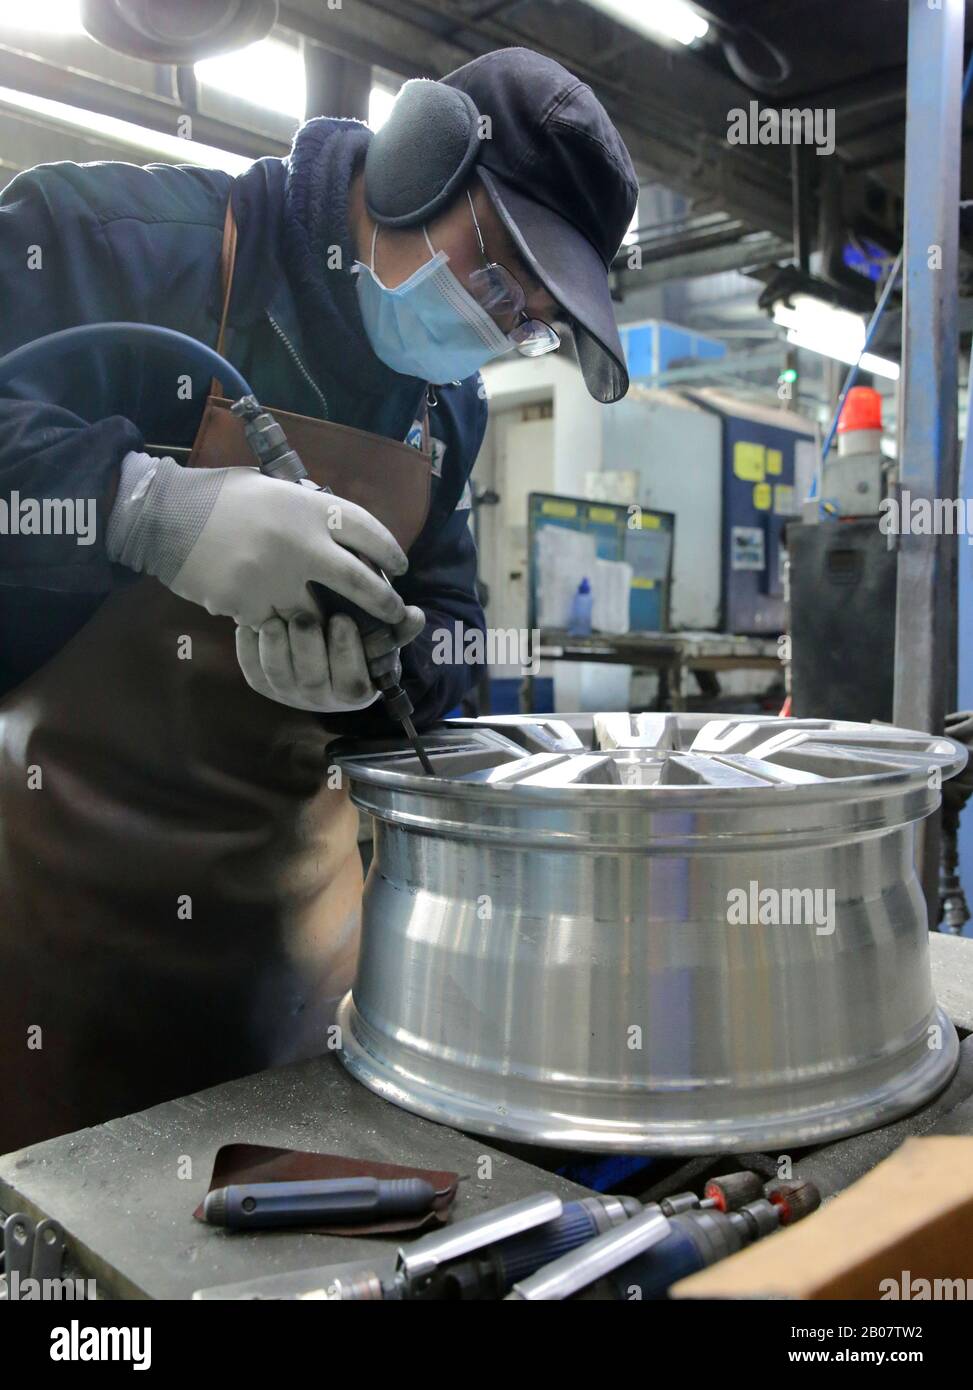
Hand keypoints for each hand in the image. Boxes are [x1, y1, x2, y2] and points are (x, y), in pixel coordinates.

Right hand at [107, 454, 409, 629]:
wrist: (164, 517)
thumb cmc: (220, 497)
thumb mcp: (272, 488)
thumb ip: (307, 510)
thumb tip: (341, 532)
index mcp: (308, 508)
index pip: (366, 530)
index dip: (389, 550)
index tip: (399, 566)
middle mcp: (300, 544)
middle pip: (358, 581)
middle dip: (383, 601)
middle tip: (395, 612)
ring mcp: (275, 580)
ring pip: (314, 612)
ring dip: (321, 618)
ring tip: (327, 620)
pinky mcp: (249, 606)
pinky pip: (273, 621)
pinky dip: (274, 619)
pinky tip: (268, 611)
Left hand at [236, 606, 424, 712]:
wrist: (327, 659)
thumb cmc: (359, 644)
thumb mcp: (383, 639)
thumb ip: (399, 628)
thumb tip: (415, 616)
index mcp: (353, 690)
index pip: (350, 680)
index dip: (345, 651)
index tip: (342, 619)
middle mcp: (319, 698)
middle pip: (310, 680)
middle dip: (307, 646)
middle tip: (304, 614)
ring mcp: (287, 692)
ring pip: (277, 675)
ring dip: (274, 646)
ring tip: (274, 618)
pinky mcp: (261, 683)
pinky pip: (250, 669)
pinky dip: (247, 646)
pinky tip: (250, 620)